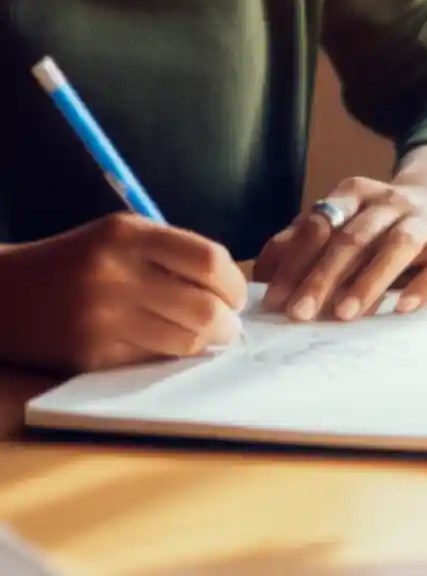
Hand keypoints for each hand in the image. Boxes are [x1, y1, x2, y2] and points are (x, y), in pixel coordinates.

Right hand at [0, 213, 247, 373]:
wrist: (4, 293)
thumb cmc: (79, 261)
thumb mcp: (121, 237)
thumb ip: (174, 254)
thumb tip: (233, 290)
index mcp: (128, 235)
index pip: (209, 261)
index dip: (234, 284)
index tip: (236, 296)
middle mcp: (115, 273)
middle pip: (204, 307)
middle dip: (228, 322)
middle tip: (228, 325)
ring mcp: (101, 317)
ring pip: (186, 341)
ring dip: (206, 343)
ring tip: (204, 336)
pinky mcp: (91, 354)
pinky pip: (153, 358)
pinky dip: (169, 353)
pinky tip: (164, 343)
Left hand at [254, 177, 426, 321]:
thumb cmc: (380, 224)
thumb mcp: (342, 221)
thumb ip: (302, 241)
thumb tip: (261, 273)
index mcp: (354, 193)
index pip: (320, 225)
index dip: (296, 262)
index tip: (277, 299)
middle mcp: (390, 201)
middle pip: (353, 238)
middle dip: (324, 277)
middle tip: (302, 313)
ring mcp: (425, 220)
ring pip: (395, 246)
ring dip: (369, 281)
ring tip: (346, 313)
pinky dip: (424, 285)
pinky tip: (404, 308)